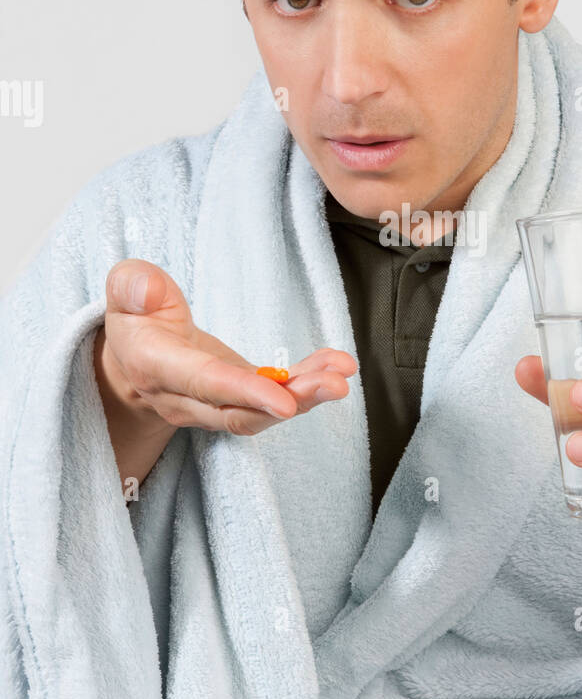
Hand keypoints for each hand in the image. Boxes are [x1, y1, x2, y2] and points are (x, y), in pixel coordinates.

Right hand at [103, 259, 356, 433]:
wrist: (132, 358)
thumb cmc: (134, 316)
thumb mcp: (123, 288)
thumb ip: (132, 285)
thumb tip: (146, 289)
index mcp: (155, 367)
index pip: (203, 384)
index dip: (245, 392)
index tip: (286, 401)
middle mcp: (185, 399)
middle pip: (240, 411)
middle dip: (292, 402)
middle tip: (335, 386)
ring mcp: (213, 406)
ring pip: (262, 413)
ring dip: (307, 397)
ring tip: (341, 377)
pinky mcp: (239, 400)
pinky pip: (275, 399)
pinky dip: (307, 384)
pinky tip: (335, 365)